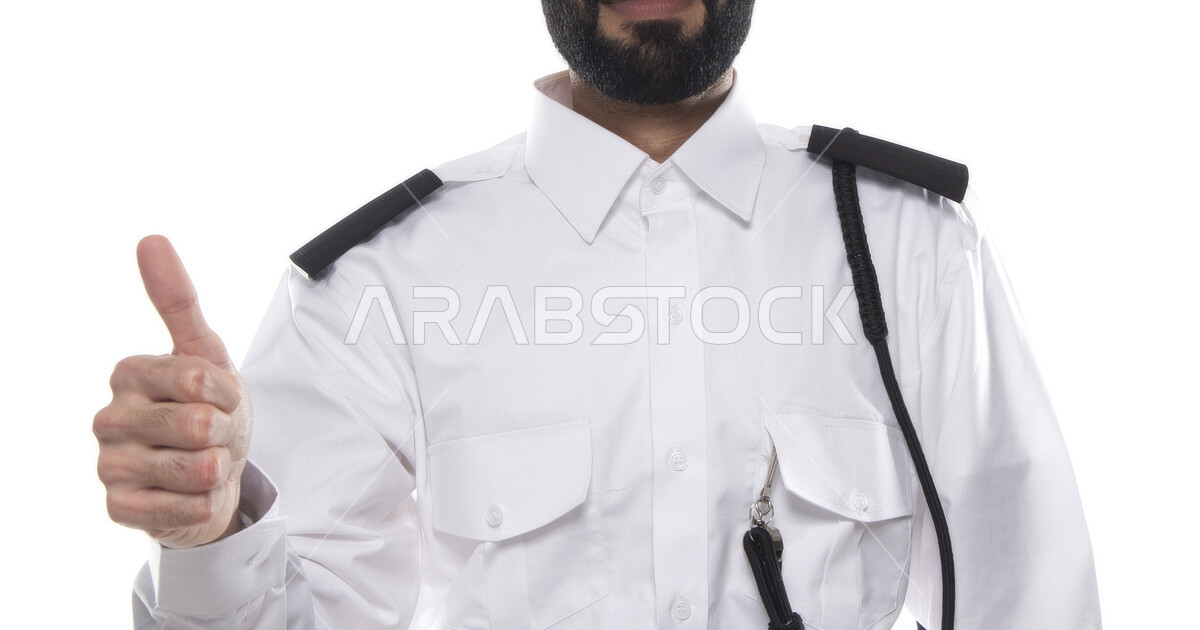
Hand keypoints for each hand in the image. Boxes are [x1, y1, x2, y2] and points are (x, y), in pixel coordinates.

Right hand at [94, 236, 252, 547]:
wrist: (210, 476)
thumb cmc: (207, 410)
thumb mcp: (204, 354)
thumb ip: (178, 301)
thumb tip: (151, 239)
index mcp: (128, 373)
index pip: (202, 379)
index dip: (229, 394)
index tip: (218, 399)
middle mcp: (109, 417)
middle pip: (201, 425)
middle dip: (226, 433)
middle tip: (213, 436)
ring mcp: (110, 465)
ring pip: (198, 469)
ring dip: (219, 468)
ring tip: (204, 464)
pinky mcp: (120, 508)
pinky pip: (190, 506)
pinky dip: (207, 502)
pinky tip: (191, 494)